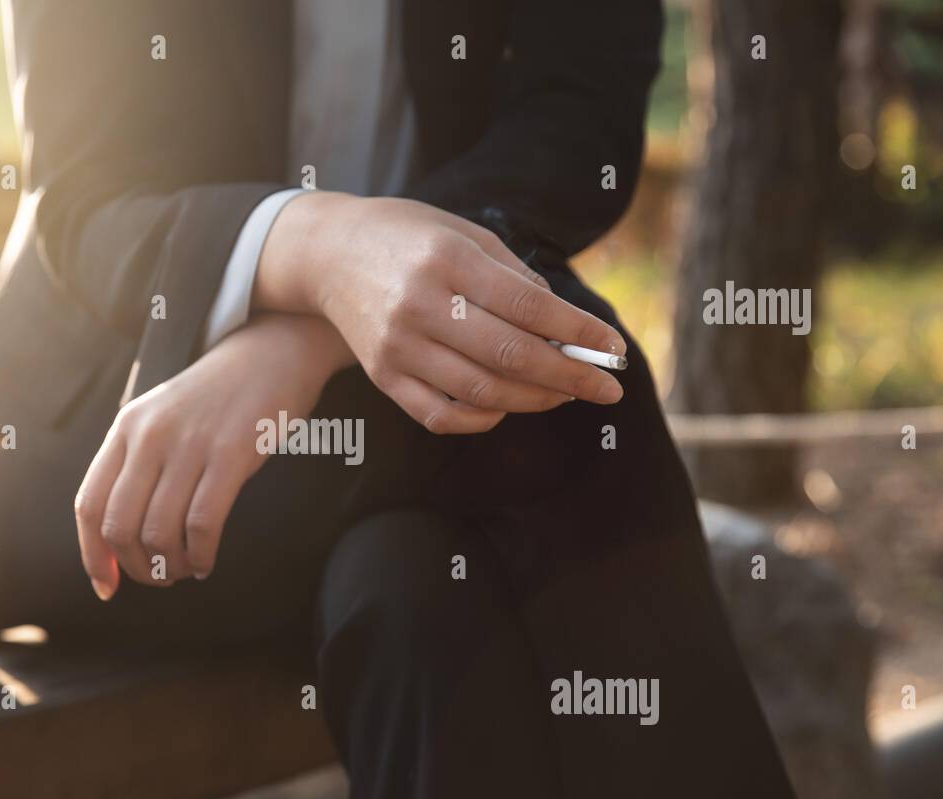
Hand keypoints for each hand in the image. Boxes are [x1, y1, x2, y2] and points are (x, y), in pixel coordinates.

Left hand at [74, 313, 351, 599]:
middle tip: (159, 578)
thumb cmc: (217, 397)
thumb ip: (137, 465)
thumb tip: (119, 538)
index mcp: (125, 428)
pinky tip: (207, 561)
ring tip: (187, 570)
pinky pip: (203, 524)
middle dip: (137, 567)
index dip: (93, 555)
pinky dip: (201, 556)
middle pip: (120, 526)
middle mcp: (150, 436)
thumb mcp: (161, 418)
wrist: (272, 352)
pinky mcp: (231, 455)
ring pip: (160, 531)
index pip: (89, 504)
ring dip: (171, 567)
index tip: (107, 585)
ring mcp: (190, 444)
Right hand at [253, 193, 627, 433]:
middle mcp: (420, 305)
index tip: (614, 349)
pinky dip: (483, 420)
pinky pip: (440, 415)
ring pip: (482, 392)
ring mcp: (398, 345)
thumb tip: (565, 327)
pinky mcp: (383, 375)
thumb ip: (514, 277)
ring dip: (535, 400)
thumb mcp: (463, 234)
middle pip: (511, 356)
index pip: (528, 308)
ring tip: (564, 394)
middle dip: (570, 377)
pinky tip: (508, 407)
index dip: (579, 333)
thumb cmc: (408, 238)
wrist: (328, 254)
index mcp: (448, 260)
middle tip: (607, 388)